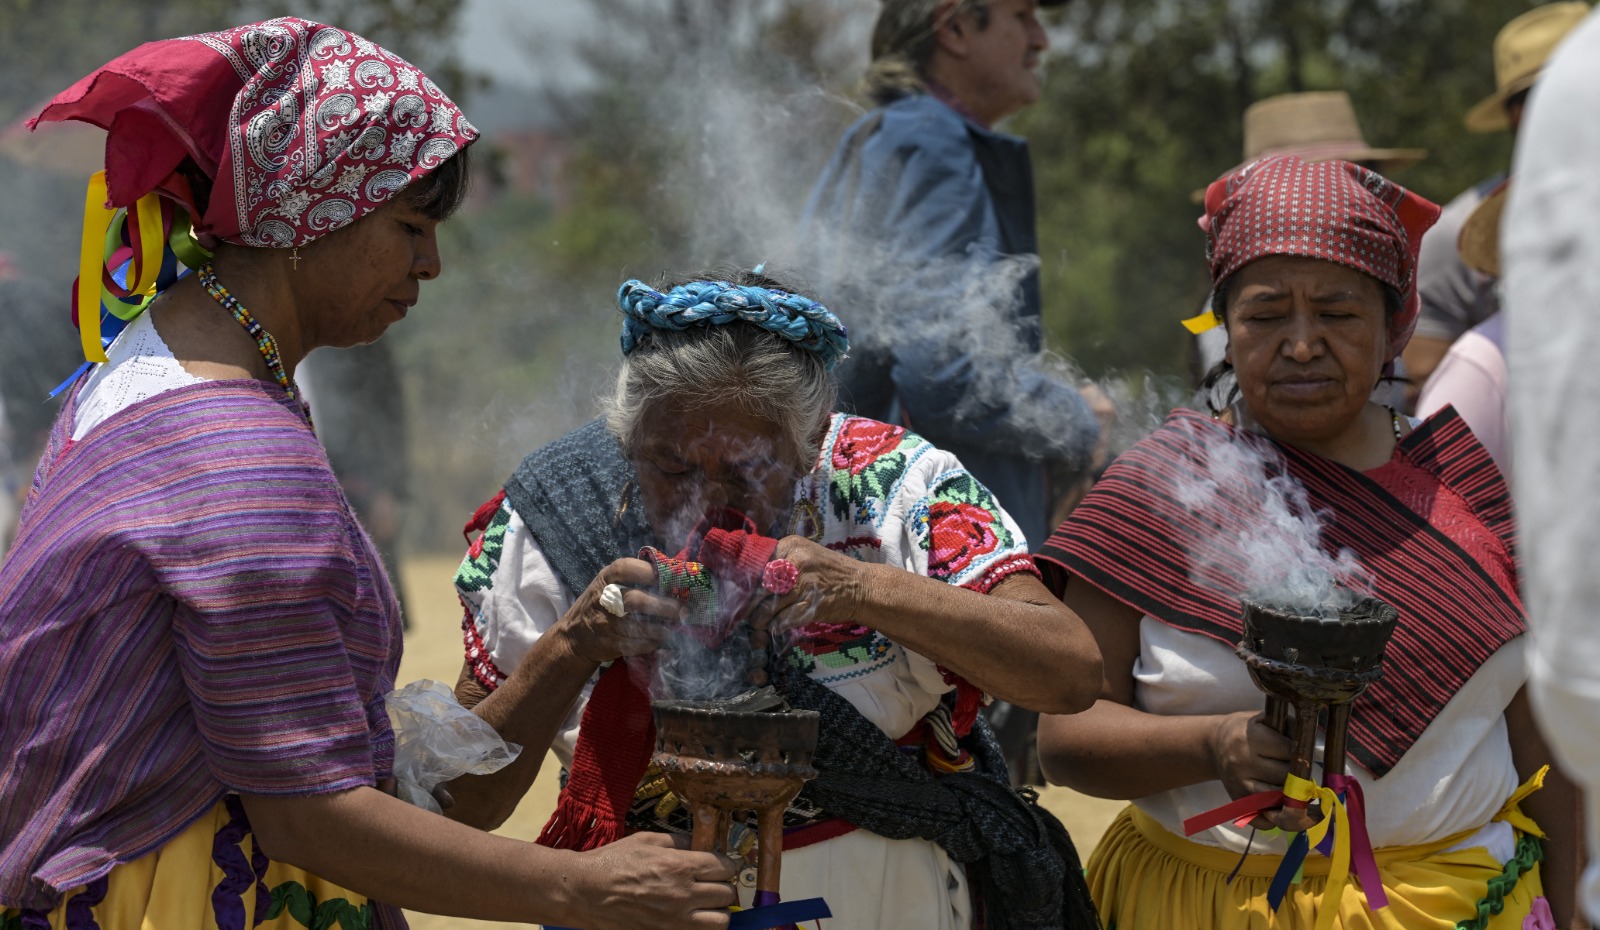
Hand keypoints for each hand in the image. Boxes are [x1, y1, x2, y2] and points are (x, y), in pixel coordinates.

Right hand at [559, 558, 684, 664]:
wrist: (575, 636)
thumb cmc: (601, 603)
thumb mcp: (608, 584)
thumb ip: (633, 577)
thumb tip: (674, 573)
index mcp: (605, 579)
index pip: (623, 569)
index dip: (646, 571)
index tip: (667, 576)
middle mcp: (603, 600)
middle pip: (634, 601)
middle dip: (662, 606)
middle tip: (683, 610)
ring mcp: (605, 624)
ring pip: (637, 627)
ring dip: (661, 628)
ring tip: (676, 626)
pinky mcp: (609, 644)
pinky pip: (635, 645)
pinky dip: (652, 643)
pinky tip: (662, 638)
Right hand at [568, 832, 735, 929]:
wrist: (586, 892)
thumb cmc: (612, 862)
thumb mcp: (647, 840)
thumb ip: (678, 841)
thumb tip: (698, 844)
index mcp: (681, 867)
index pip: (726, 866)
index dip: (725, 864)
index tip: (718, 864)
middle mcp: (684, 895)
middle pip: (727, 894)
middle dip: (722, 886)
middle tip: (711, 883)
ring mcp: (675, 920)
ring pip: (721, 921)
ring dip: (717, 911)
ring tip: (705, 904)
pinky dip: (700, 927)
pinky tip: (689, 918)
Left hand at [743, 536, 868, 636]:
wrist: (862, 587)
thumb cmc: (831, 572)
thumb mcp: (806, 554)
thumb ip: (780, 561)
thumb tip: (749, 578)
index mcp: (792, 546)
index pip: (757, 563)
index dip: (746, 582)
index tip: (740, 592)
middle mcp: (796, 562)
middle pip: (760, 587)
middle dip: (750, 604)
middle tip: (747, 612)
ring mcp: (804, 584)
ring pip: (768, 607)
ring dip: (760, 619)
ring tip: (759, 623)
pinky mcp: (811, 605)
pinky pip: (783, 620)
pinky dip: (776, 626)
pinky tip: (776, 627)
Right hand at [1207, 710, 1293, 828]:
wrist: (1214, 744)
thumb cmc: (1247, 730)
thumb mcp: (1266, 719)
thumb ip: (1291, 729)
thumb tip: (1316, 750)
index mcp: (1251, 738)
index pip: (1290, 751)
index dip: (1301, 752)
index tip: (1303, 752)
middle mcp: (1242, 763)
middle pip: (1287, 777)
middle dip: (1297, 774)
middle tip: (1298, 770)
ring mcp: (1239, 785)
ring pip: (1279, 799)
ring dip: (1291, 795)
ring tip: (1293, 786)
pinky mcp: (1238, 802)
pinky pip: (1266, 819)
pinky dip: (1277, 816)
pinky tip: (1280, 803)